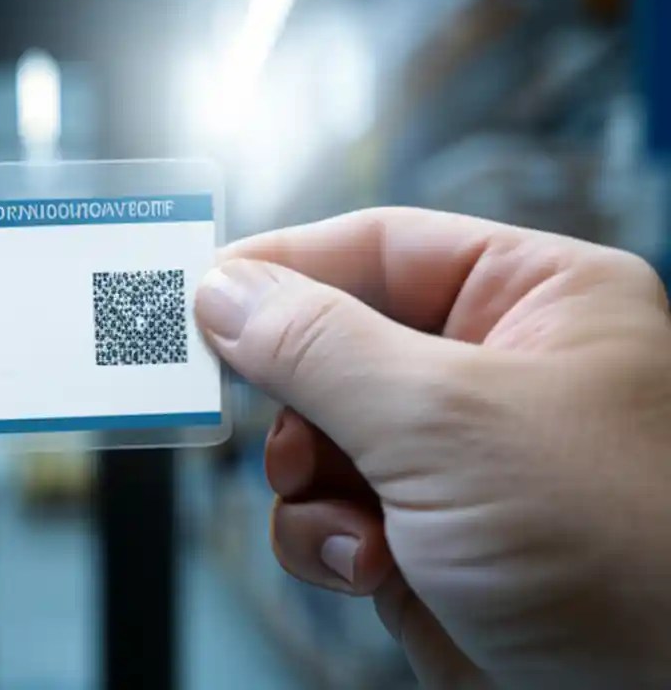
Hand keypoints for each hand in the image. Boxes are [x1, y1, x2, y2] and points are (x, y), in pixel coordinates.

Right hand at [195, 207, 670, 687]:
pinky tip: (364, 567)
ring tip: (343, 520)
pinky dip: (323, 540)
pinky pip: (329, 512)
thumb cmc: (614, 549)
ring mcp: (455, 462)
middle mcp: (494, 373)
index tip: (201, 290)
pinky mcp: (425, 539)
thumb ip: (318, 346)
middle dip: (295, 398)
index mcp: (536, 302)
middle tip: (249, 415)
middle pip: (336, 344)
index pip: (382, 247)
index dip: (286, 264)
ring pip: (318, 437)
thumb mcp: (444, 421)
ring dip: (306, 483)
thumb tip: (222, 291)